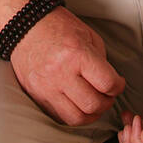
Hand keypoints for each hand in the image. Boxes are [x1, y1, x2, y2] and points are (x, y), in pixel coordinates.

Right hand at [9, 5, 125, 125]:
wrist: (25, 24)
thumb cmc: (57, 26)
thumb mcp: (87, 34)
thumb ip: (101, 60)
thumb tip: (110, 83)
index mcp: (77, 53)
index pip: (107, 83)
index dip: (118, 86)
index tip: (117, 83)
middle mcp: (61, 72)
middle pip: (93, 105)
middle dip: (106, 102)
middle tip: (106, 95)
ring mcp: (46, 86)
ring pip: (76, 118)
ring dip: (90, 114)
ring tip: (92, 103)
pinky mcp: (36, 94)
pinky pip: (59, 116)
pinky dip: (72, 113)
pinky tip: (76, 103)